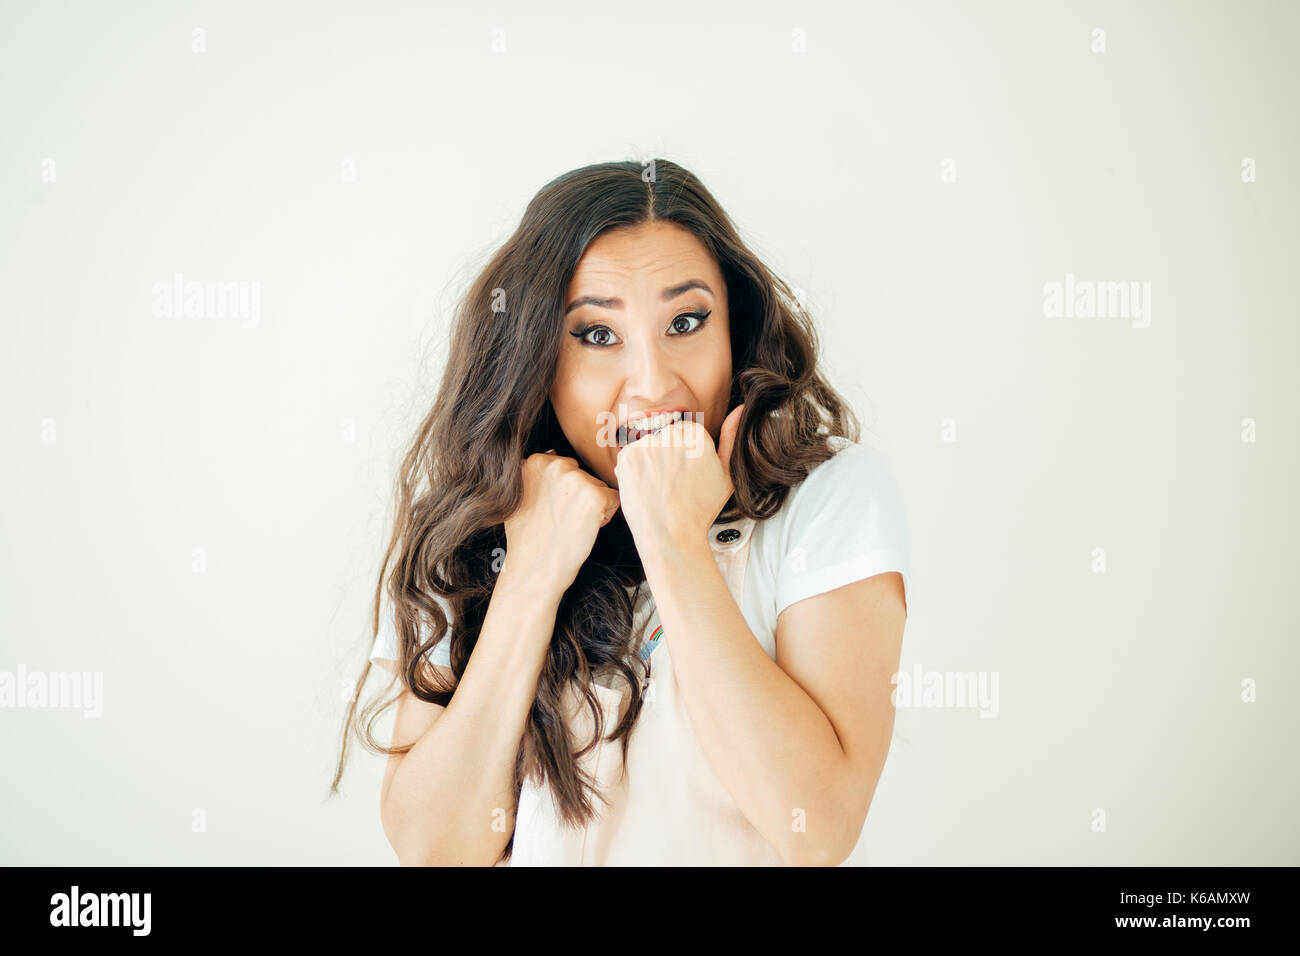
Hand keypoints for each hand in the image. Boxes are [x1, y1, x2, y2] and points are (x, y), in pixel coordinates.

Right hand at [503, 449, 621, 593]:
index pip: (565, 468)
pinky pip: (613, 500)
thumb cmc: (527, 539)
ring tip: (572, 526)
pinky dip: (605, 516)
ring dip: (592, 506)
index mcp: (534, 461)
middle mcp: (555, 463)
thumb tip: (553, 451)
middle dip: (579, 495)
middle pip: (583, 475)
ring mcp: (575, 478)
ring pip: (599, 488)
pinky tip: (586, 529)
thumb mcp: (519, 497)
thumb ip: (536, 474)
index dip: (562, 492)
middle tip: (562, 520)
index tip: (550, 510)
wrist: (535, 569)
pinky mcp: (595, 495)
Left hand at [614, 404, 743, 560]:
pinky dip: (633, 472)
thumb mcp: (726, 474)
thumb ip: (731, 438)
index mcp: (696, 433)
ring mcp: (647, 444)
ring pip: (646, 447)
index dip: (685, 456)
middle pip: (664, 437)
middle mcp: (671, 433)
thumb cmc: (700, 508)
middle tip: (672, 484)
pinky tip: (645, 488)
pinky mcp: (627, 456)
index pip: (685, 433)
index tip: (686, 475)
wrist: (671, 534)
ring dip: (649, 463)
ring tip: (659, 488)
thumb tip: (739, 410)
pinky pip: (629, 458)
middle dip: (666, 456)